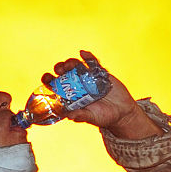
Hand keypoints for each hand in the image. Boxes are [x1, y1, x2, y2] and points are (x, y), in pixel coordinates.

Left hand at [44, 50, 160, 139]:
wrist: (123, 112)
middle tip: (60, 70)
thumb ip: (81, 116)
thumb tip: (70, 116)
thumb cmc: (105, 117)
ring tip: (70, 64)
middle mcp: (77, 86)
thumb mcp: (92, 118)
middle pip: (64, 74)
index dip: (49, 81)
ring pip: (76, 66)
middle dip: (59, 69)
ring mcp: (88, 78)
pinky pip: (92, 63)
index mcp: (71, 96)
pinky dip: (88, 57)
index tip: (46, 78)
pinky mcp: (100, 73)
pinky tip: (83, 53)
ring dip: (71, 63)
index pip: (56, 87)